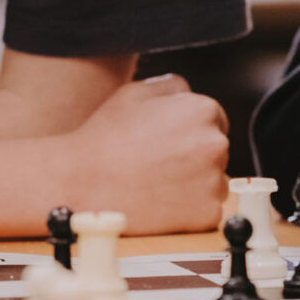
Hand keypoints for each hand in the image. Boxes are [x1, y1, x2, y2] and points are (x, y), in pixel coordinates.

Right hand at [70, 74, 228, 233]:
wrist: (84, 182)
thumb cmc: (105, 138)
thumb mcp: (134, 92)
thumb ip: (170, 86)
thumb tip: (187, 92)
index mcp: (202, 110)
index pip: (213, 117)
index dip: (188, 128)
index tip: (168, 139)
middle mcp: (215, 144)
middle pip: (214, 148)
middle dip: (193, 153)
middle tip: (157, 159)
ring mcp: (213, 181)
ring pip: (213, 179)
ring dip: (194, 181)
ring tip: (156, 180)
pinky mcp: (208, 214)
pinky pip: (207, 209)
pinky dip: (189, 208)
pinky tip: (160, 199)